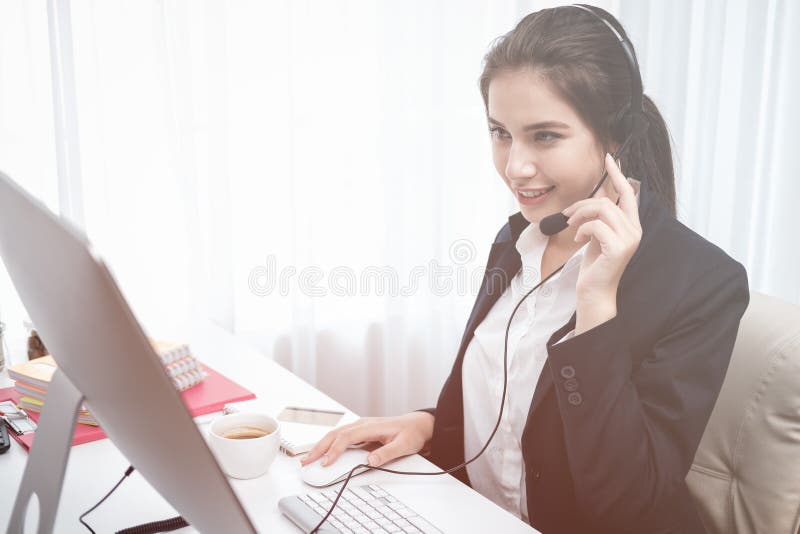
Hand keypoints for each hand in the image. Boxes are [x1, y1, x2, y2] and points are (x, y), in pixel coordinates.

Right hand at [300, 411, 434, 467]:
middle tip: (306, 461)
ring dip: (320, 446)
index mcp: (371, 426)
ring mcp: (360, 427)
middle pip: (335, 434)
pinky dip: (328, 444)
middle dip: (319, 448)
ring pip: (335, 434)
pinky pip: (340, 436)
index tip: (325, 462)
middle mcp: (363, 424)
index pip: (347, 438)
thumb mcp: (404, 445)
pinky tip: (322, 452)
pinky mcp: (360, 431)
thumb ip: (387, 453)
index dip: (334, 450)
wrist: (417, 424)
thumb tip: (370, 461)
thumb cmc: (411, 433)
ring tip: (309, 458)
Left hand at [561, 154, 641, 330]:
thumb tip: (597, 192)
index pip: (628, 193)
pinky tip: (579, 239)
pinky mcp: (619, 248)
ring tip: (572, 227)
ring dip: (581, 215)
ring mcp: (629, 239)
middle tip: (567, 215)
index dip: (618, 174)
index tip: (609, 157)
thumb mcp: (596, 234)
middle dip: (583, 204)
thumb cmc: (595, 264)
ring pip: (602, 210)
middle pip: (609, 200)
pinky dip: (583, 229)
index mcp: (631, 225)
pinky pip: (597, 225)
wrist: (594, 290)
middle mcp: (635, 230)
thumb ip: (600, 215)